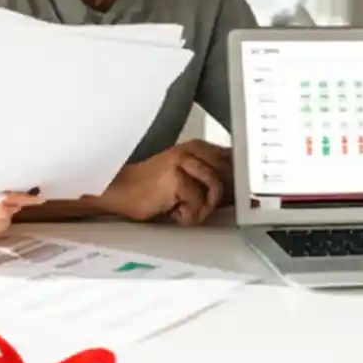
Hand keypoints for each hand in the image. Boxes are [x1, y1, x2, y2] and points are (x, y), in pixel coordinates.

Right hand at [99, 140, 231, 224]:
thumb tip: (242, 193)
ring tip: (182, 208)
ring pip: (216, 190)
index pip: (234, 161)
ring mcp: (184, 161)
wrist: (121, 192)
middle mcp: (193, 150)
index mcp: (199, 147)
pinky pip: (198, 204)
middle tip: (197, 206)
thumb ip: (213, 180)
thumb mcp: (188, 180)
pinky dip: (186, 215)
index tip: (240, 196)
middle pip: (230, 176)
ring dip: (201, 208)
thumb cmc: (153, 190)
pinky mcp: (176, 178)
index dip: (239, 182)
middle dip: (218, 198)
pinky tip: (172, 211)